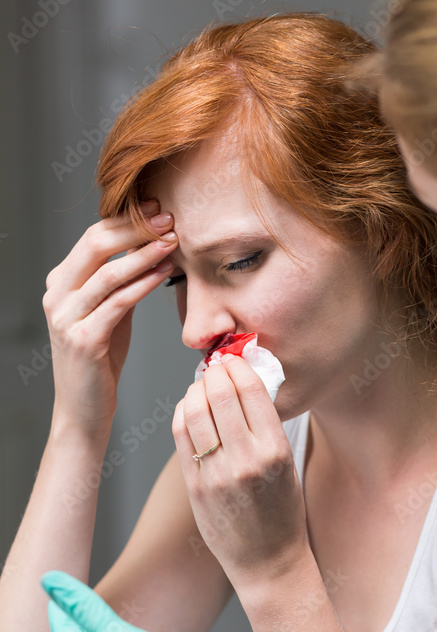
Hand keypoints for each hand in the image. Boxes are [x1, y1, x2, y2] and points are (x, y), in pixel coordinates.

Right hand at [42, 200, 177, 439]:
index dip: (126, 221)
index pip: (92, 239)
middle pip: (94, 245)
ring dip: (144, 253)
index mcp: (61, 285)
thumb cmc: (100, 364)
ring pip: (108, 273)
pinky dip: (143, 284)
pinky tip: (163, 273)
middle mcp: (57, 297)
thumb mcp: (109, 316)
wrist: (83, 411)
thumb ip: (119, 287)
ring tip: (172, 240)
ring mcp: (67, 318)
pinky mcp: (84, 340)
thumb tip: (147, 253)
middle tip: (167, 217)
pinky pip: (118, 303)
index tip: (156, 208)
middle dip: (135, 228)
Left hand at [173, 354, 309, 589]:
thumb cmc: (282, 511)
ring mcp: (216, 474)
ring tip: (202, 387)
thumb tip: (243, 382)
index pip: (251, 389)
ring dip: (195, 389)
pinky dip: (183, 412)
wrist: (268, 562)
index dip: (238, 365)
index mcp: (275, 451)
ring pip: (193, 410)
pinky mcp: (195, 487)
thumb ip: (266, 426)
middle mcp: (245, 460)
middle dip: (214, 371)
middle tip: (215, 366)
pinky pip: (181, 435)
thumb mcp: (286, 465)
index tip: (234, 359)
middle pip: (219, 393)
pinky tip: (190, 409)